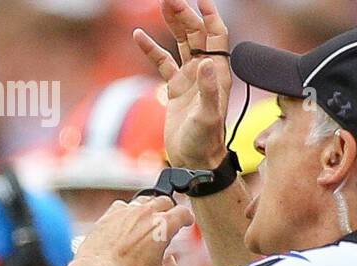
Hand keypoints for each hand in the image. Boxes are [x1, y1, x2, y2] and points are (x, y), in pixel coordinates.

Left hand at [71, 194, 193, 265]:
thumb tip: (171, 263)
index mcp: (163, 225)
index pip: (183, 213)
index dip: (187, 218)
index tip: (186, 222)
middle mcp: (146, 213)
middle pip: (164, 201)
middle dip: (169, 209)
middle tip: (167, 219)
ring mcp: (126, 211)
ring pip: (143, 201)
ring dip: (148, 208)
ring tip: (147, 218)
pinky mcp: (108, 215)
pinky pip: (121, 206)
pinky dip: (126, 211)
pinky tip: (125, 220)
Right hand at [134, 0, 231, 169]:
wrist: (194, 159)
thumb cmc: (204, 140)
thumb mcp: (208, 116)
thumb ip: (208, 89)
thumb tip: (204, 62)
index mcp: (217, 71)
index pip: (216, 34)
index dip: (209, 15)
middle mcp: (205, 70)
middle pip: (196, 34)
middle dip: (184, 15)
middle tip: (170, 0)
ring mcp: (190, 77)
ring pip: (182, 43)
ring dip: (173, 25)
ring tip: (162, 6)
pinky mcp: (175, 88)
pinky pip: (163, 63)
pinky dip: (152, 50)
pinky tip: (139, 37)